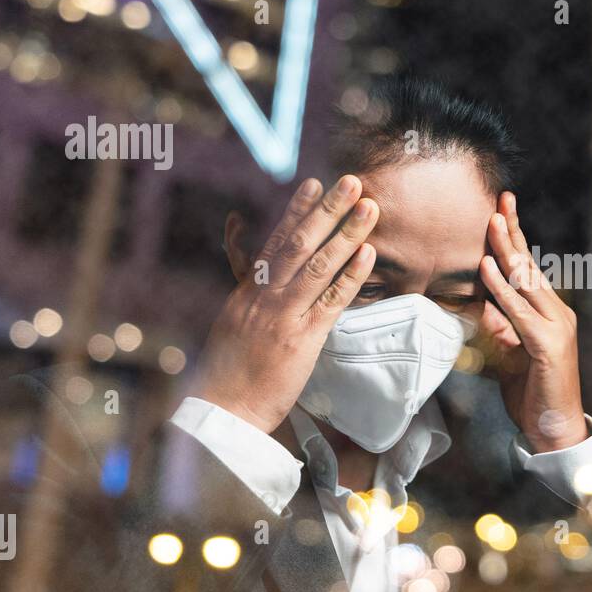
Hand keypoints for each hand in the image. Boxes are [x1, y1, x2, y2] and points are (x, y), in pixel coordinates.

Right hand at [194, 175, 377, 433]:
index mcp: (247, 292)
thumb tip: (247, 269)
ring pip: (318, 265)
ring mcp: (283, 316)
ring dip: (347, 233)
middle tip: (352, 182)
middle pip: (299, 244)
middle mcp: (264, 297)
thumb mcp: (231, 322)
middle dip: (327, 210)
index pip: (275, 242)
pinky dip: (350, 276)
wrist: (222, 409)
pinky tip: (368, 254)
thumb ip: (244, 291)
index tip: (314, 184)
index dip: (296, 212)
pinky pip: (330, 302)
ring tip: (369, 208)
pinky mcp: (301, 340)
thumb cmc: (229, 372)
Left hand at [479, 192, 588, 451]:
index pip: (529, 269)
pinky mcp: (548, 346)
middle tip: (501, 199)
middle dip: (513, 231)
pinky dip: (501, 288)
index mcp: (550, 314)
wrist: (555, 431)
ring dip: (507, 250)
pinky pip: (519, 311)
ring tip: (492, 222)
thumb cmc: (534, 394)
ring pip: (527, 282)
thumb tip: (483, 305)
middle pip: (530, 266)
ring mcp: (556, 328)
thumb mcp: (511, 355)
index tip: (502, 209)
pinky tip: (488, 269)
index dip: (515, 238)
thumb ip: (501, 328)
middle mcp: (558, 314)